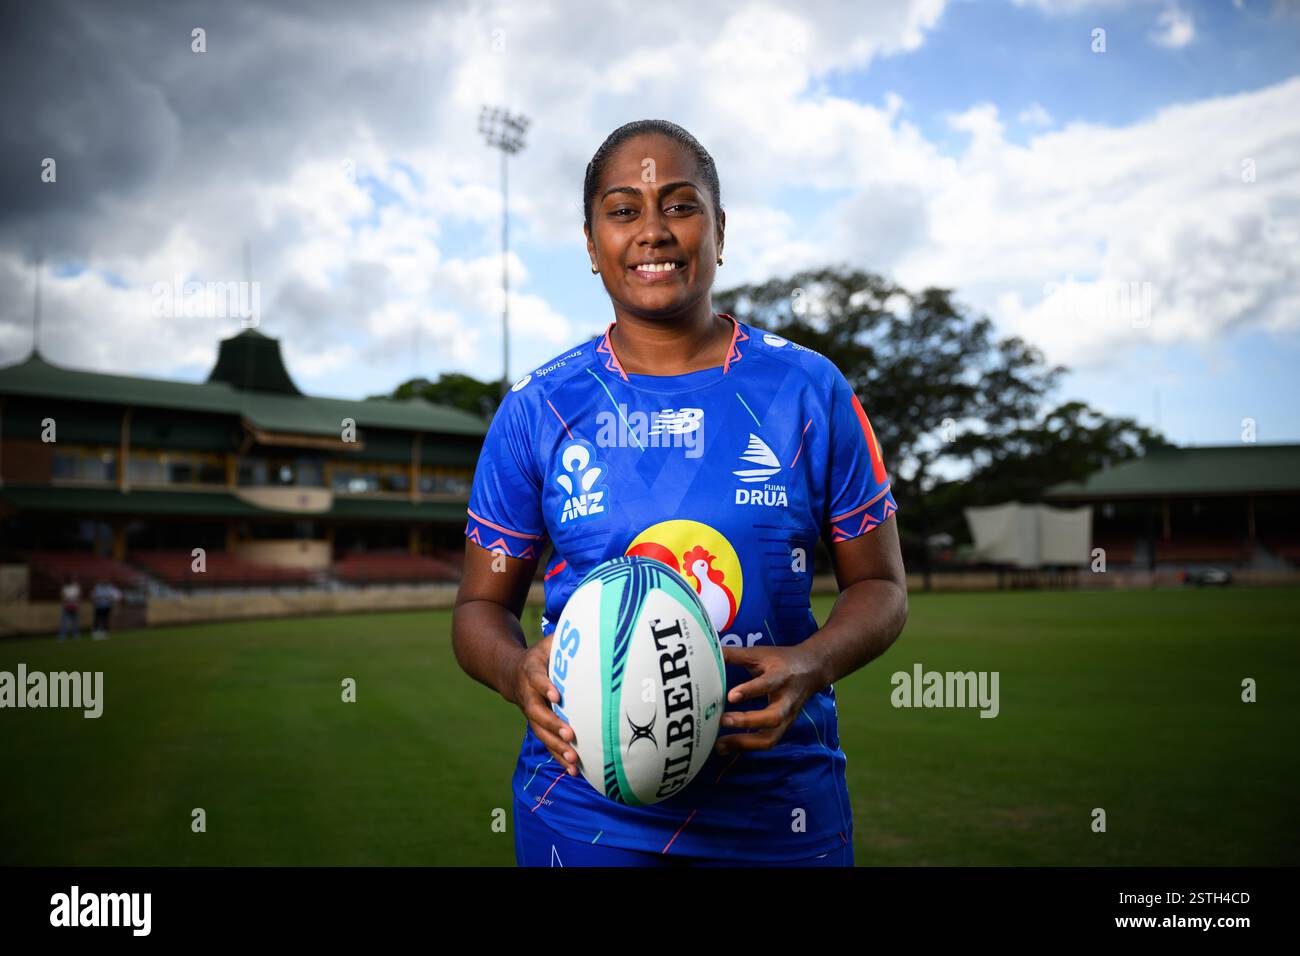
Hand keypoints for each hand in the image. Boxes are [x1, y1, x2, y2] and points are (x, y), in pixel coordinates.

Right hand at [509, 632, 580, 776]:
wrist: (509, 673)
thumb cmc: (539, 655)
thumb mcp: (548, 641)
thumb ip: (566, 636)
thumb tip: (594, 623)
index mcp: (531, 671)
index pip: (536, 678)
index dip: (545, 686)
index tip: (556, 695)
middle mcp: (528, 695)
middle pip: (537, 712)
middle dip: (553, 724)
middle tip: (571, 734)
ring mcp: (531, 713)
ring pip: (541, 732)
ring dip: (556, 747)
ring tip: (574, 759)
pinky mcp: (538, 726)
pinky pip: (547, 743)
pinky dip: (559, 757)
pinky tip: (575, 770)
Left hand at [714, 644, 826, 754]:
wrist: (812, 670)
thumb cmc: (780, 661)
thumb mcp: (759, 654)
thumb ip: (734, 655)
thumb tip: (708, 652)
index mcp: (781, 676)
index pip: (767, 684)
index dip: (749, 691)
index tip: (730, 697)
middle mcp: (787, 700)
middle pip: (773, 717)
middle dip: (747, 722)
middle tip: (723, 721)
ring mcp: (787, 717)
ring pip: (771, 737)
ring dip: (744, 743)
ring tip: (720, 744)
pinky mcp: (784, 728)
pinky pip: (766, 742)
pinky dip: (746, 747)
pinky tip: (726, 747)